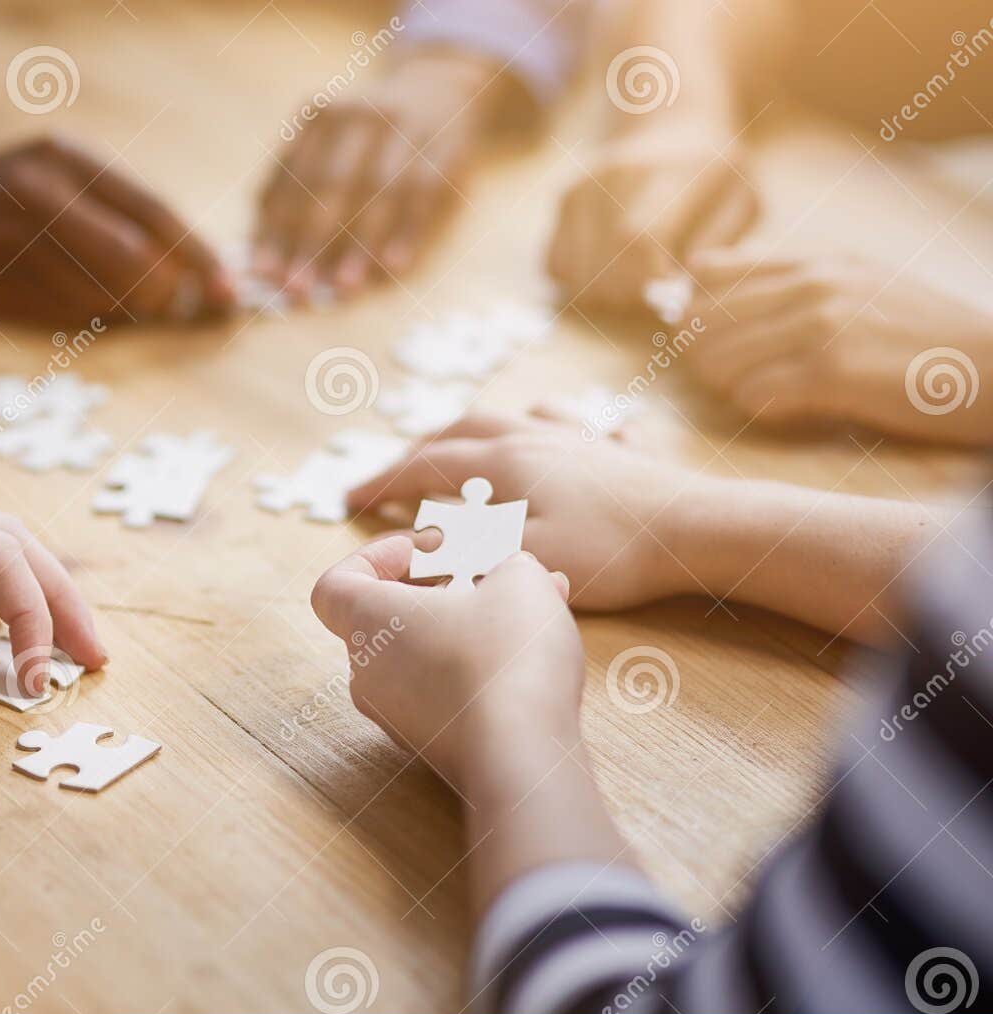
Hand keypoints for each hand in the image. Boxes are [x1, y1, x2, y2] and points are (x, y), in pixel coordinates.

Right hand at [0, 134, 231, 325]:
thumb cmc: (18, 190)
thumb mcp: (69, 176)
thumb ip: (126, 214)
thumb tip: (198, 274)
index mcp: (67, 159)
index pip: (152, 212)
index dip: (197, 255)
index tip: (228, 287)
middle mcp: (39, 194)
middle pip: (131, 259)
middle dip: (165, 291)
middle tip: (178, 303)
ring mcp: (14, 241)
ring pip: (102, 296)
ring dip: (131, 310)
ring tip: (135, 302)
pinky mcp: (0, 285)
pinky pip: (69, 317)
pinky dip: (93, 319)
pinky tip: (89, 305)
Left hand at [253, 48, 500, 299]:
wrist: (436, 88)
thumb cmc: (366, 138)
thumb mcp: (327, 145)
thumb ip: (292, 190)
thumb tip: (264, 256)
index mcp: (319, 115)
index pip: (291, 179)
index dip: (275, 228)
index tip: (262, 273)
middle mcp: (358, 114)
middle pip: (329, 184)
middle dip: (309, 240)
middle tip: (297, 287)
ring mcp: (404, 127)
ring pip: (378, 192)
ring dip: (359, 245)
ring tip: (343, 287)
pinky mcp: (443, 145)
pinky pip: (423, 195)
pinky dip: (407, 232)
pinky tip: (393, 265)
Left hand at [310, 539, 581, 781]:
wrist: (522, 755)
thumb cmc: (504, 657)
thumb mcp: (517, 581)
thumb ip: (507, 566)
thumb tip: (511, 574)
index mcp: (367, 624)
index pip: (336, 586)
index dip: (373, 559)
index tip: (422, 551)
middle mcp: (369, 673)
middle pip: (391, 619)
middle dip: (445, 589)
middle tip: (492, 573)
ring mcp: (398, 717)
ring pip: (428, 655)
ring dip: (473, 626)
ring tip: (533, 604)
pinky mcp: (434, 746)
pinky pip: (449, 692)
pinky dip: (483, 667)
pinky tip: (538, 652)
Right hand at [345, 412, 698, 609]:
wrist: (700, 529)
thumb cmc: (612, 551)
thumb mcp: (522, 559)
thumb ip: (462, 548)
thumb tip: (413, 541)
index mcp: (505, 462)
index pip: (424, 467)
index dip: (381, 483)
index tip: (348, 501)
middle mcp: (535, 437)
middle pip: (461, 431)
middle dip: (418, 451)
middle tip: (392, 476)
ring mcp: (579, 439)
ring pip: (514, 418)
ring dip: (477, 432)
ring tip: (462, 447)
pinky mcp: (619, 452)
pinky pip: (578, 426)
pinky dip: (552, 427)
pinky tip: (558, 431)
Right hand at [548, 129, 756, 308]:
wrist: (677, 126)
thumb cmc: (717, 177)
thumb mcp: (742, 202)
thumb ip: (720, 243)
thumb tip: (683, 281)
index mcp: (677, 172)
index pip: (639, 239)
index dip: (646, 281)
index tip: (665, 290)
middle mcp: (622, 173)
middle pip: (605, 262)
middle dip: (627, 294)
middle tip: (649, 292)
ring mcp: (587, 185)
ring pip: (577, 271)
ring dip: (602, 292)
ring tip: (631, 278)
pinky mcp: (565, 198)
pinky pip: (556, 264)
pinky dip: (579, 279)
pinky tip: (608, 265)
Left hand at [687, 250, 992, 443]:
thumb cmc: (927, 344)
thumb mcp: (862, 291)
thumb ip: (792, 288)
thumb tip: (699, 281)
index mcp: (816, 263)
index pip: (706, 273)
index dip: (698, 314)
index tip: (721, 341)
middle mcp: (813, 283)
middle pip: (698, 321)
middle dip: (708, 359)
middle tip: (747, 380)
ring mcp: (821, 324)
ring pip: (716, 361)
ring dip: (734, 389)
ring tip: (776, 396)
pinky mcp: (832, 370)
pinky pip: (752, 395)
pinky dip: (763, 412)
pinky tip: (798, 412)